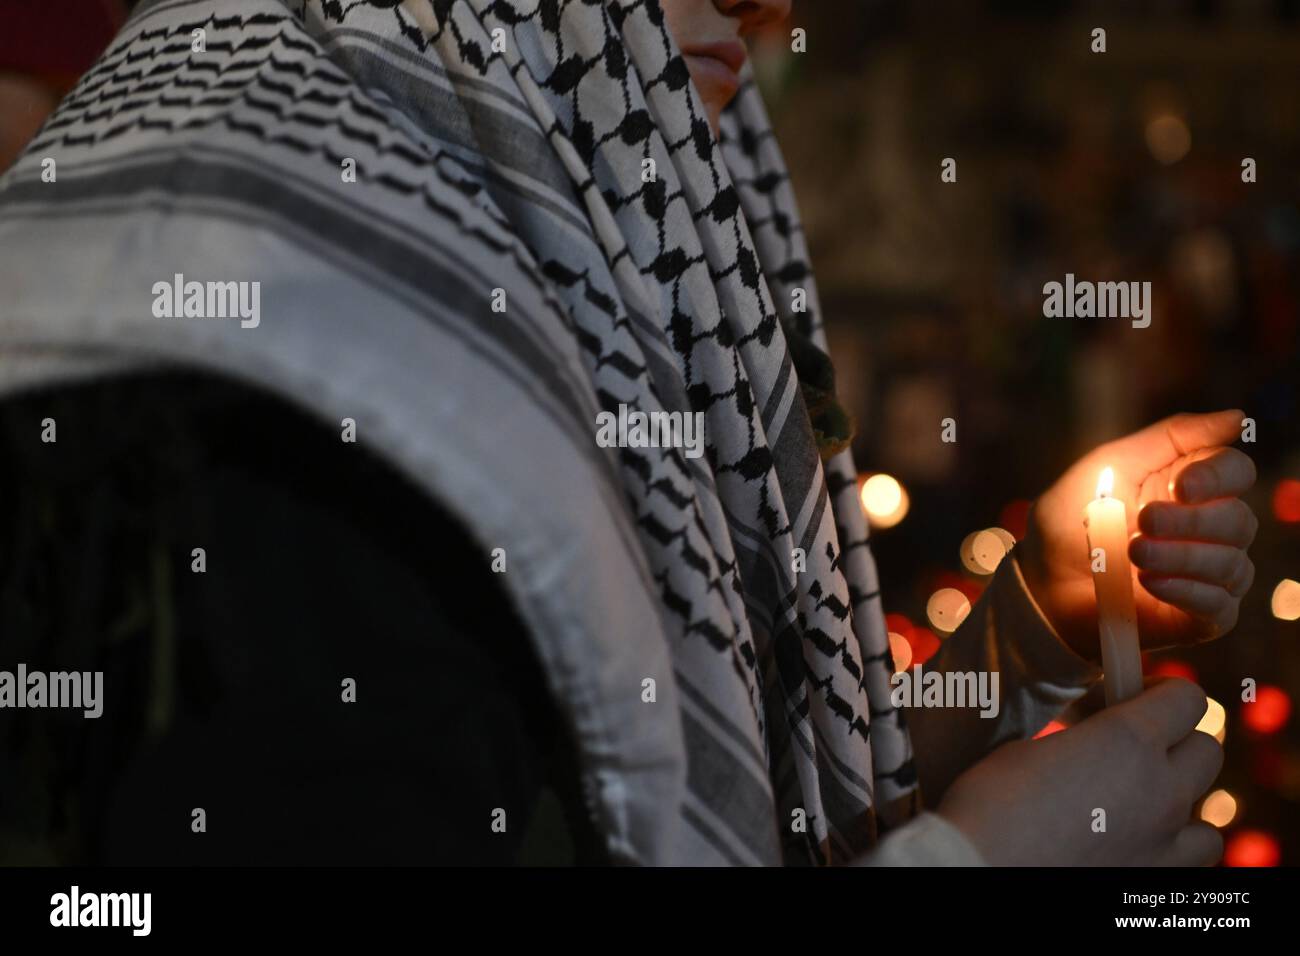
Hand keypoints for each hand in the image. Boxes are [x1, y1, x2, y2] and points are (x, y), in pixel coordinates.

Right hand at [937, 678, 1223, 865]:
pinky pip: (1192, 857)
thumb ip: (1080, 737)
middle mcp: (1161, 788)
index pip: (1187, 698)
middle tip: (1133, 746)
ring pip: (1207, 811)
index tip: (1137, 697)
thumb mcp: (1029, 748)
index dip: (1164, 692)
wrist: (982, 866)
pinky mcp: (1156, 876)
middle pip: (1206, 749)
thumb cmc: (992, 803)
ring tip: (1138, 801)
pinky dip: (1174, 844)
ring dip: (1180, 799)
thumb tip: (1090, 734)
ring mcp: (1166, 840)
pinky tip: (1140, 839)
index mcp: (1128, 740)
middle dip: (1175, 740)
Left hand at [1018, 410, 1256, 660]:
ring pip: (1231, 562)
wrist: (1041, 585)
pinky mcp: (1203, 617)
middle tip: (1143, 522)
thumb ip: (1171, 438)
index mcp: (1191, 486)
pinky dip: (1185, 590)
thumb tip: (1237, 418)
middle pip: (1239, 519)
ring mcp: (1210, 574)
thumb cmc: (1070, 521)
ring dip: (1180, 556)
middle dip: (1191, 522)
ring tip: (1133, 553)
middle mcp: (1210, 529)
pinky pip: (1219, 604)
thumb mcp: (1109, 466)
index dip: (1217, 476)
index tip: (1181, 487)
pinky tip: (1149, 583)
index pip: (1236, 471)